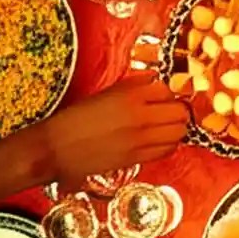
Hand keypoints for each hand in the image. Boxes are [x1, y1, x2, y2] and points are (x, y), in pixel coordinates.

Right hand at [35, 76, 187, 187]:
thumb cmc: (78, 117)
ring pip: (180, 132)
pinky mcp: (137, 157)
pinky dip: (169, 144)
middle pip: (181, 112)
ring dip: (176, 128)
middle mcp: (140, 115)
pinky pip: (168, 150)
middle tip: (168, 112)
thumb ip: (136, 85)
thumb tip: (157, 80)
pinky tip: (157, 141)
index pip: (168, 89)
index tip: (163, 97)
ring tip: (164, 127)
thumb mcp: (107, 92)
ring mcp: (141, 138)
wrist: (57, 147)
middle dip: (178, 111)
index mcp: (131, 94)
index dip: (168, 94)